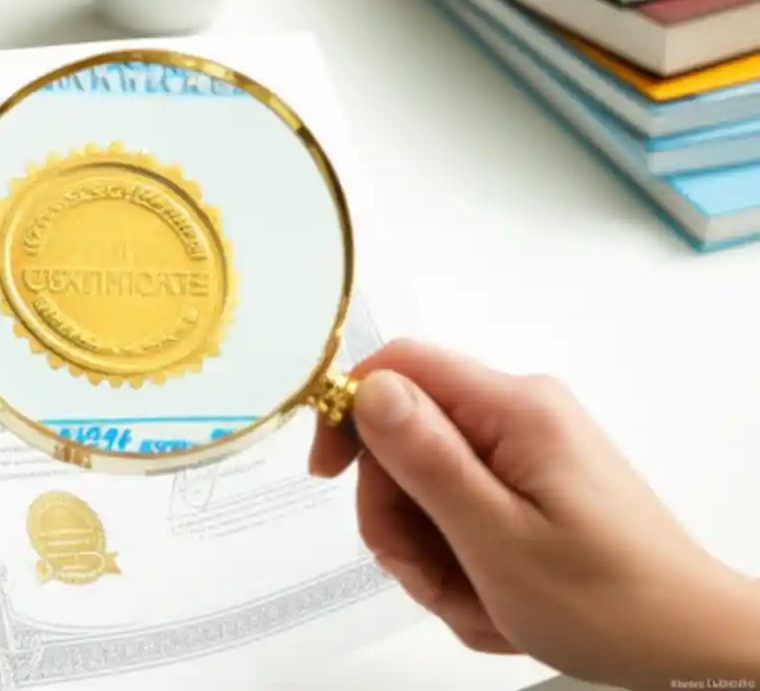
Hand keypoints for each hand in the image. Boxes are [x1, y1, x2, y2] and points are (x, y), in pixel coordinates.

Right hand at [310, 340, 759, 688]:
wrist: (685, 648)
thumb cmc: (611, 602)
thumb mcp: (496, 537)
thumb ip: (427, 459)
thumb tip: (369, 390)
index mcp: (515, 410)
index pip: (400, 367)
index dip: (349, 414)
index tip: (329, 471)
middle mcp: (520, 416)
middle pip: (404, 437)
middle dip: (399, 515)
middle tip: (425, 572)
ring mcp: (525, 450)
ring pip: (425, 483)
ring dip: (429, 550)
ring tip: (471, 597)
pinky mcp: (528, 483)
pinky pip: (457, 508)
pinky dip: (458, 559)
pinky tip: (489, 594)